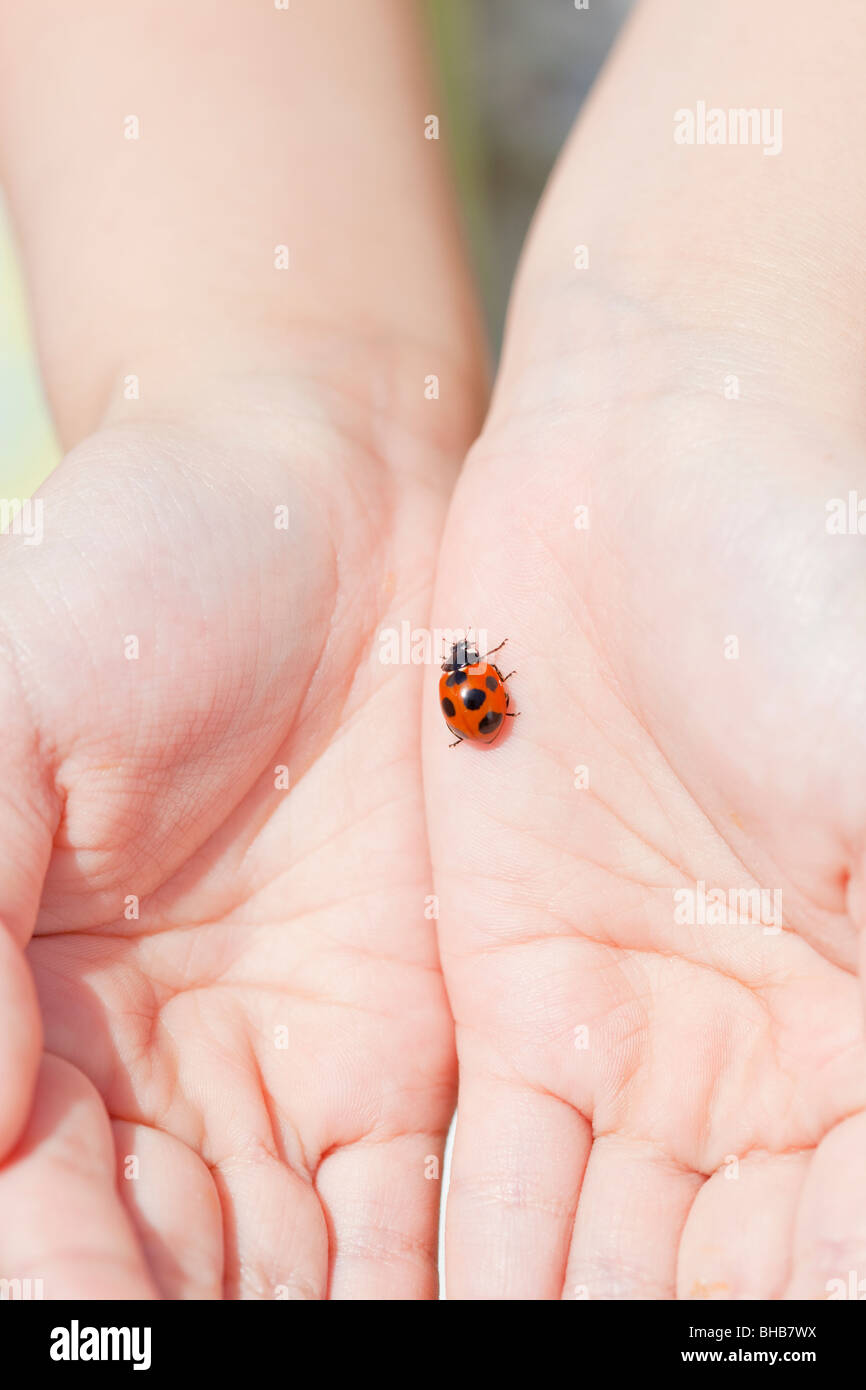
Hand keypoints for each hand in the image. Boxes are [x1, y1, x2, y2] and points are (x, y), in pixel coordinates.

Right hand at [0, 359, 463, 1298]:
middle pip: (169, 1286)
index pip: (41, 1220)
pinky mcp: (415, 1045)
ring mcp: (289, 1072)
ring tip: (426, 1368)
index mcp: (24, 1020)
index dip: (76, 1296)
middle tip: (283, 1371)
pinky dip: (450, 1284)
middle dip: (218, 1344)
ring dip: (350, 1333)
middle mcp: (150, 1080)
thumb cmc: (137, 577)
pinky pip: (427, 1207)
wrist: (323, 503)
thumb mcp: (5, 715)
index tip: (127, 1345)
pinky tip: (497, 1314)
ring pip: (303, 1280)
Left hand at [427, 281, 865, 1296]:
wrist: (658, 455)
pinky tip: (401, 1322)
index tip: (717, 1367)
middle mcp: (773, 1077)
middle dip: (648, 1348)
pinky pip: (492, 1170)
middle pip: (711, 1289)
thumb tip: (861, 1159)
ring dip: (524, 1329)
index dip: (779, 1320)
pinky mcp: (525, 990)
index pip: (833, 1259)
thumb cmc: (817, 577)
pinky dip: (463, 1265)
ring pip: (591, 1257)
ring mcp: (642, 1038)